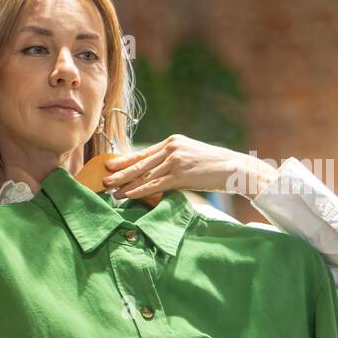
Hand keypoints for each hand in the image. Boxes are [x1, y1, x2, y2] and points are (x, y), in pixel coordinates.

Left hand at [101, 134, 279, 200]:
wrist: (234, 168)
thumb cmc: (214, 166)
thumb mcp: (191, 155)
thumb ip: (173, 159)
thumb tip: (157, 171)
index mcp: (172, 141)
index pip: (143, 153)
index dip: (125, 160)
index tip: (110, 165)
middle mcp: (171, 148)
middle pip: (139, 162)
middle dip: (120, 172)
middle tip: (104, 179)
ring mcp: (175, 160)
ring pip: (144, 174)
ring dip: (126, 184)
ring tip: (112, 192)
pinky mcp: (180, 174)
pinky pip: (154, 184)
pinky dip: (139, 191)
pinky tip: (128, 196)